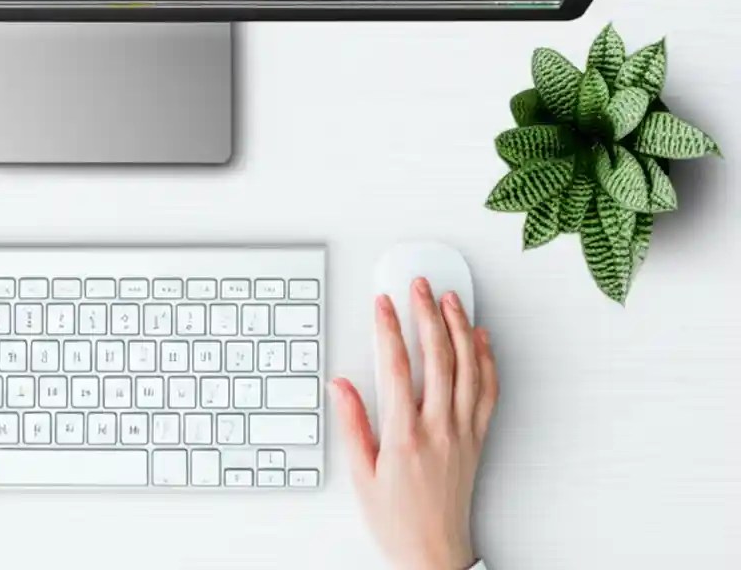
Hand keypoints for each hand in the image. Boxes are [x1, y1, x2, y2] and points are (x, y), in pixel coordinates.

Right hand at [332, 278, 497, 569]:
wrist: (434, 553)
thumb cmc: (396, 520)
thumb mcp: (361, 475)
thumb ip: (352, 425)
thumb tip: (343, 386)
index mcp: (404, 435)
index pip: (396, 367)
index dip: (389, 328)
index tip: (383, 303)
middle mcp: (438, 428)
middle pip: (437, 357)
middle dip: (426, 314)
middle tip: (419, 286)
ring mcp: (462, 431)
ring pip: (467, 368)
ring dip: (460, 328)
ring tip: (451, 300)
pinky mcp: (477, 439)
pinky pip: (487, 391)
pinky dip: (486, 360)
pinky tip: (481, 340)